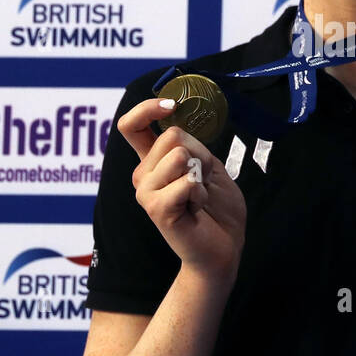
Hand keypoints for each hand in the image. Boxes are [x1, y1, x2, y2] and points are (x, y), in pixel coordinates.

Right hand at [117, 98, 245, 278]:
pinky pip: (186, 182)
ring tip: (198, 198)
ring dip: (201, 176)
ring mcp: (146, 192)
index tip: (170, 106)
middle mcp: (143, 175)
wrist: (223, 248)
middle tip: (202, 182)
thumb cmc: (217, 208)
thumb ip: (191, 146)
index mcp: (153, 162)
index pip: (131, 125)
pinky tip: (196, 210)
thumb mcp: (209, 166)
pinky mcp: (156, 209)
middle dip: (200, 155)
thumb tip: (174, 126)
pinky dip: (201, 194)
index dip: (147, 109)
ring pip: (180, 156)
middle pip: (172, 136)